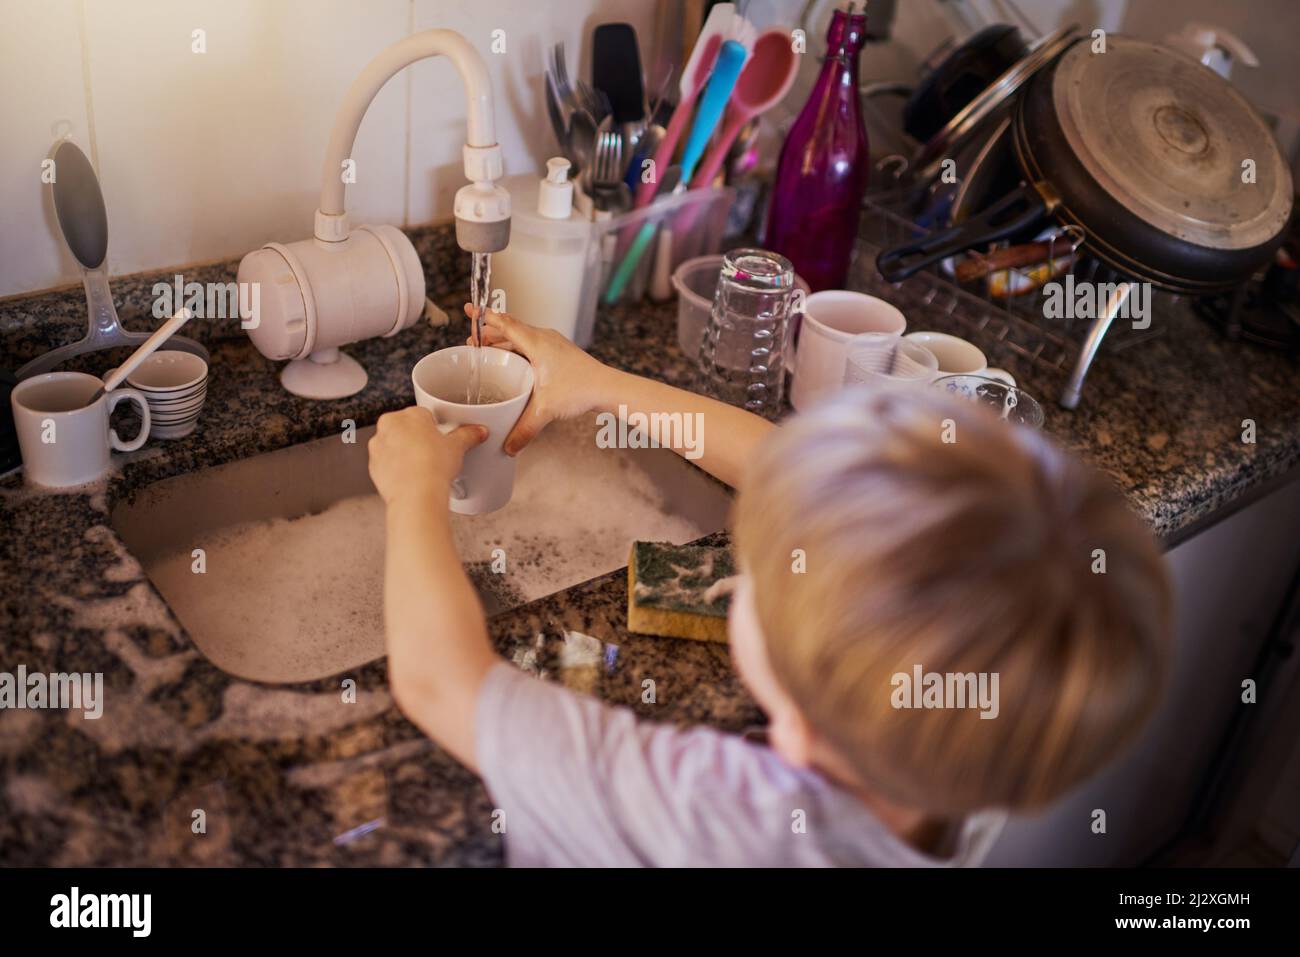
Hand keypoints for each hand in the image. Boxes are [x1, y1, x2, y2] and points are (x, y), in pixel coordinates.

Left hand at [368, 406, 485, 505]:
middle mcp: (388, 426)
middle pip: (406, 428)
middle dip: (418, 439)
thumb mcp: (457, 447)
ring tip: (423, 467)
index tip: (442, 439)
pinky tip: (411, 477)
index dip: (435, 428)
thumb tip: (477, 431)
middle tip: (434, 453)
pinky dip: (397, 468)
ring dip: (405, 453)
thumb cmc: (432, 467)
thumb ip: (468, 435)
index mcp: (408, 414)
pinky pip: (387, 463)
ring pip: (394, 445)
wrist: (416, 495)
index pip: (423, 415)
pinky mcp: (373, 467)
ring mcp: (378, 447)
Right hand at [464, 305, 616, 453]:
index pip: (505, 324)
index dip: (484, 317)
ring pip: (522, 337)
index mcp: (537, 343)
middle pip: (511, 329)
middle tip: (471, 338)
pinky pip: (532, 346)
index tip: (469, 309)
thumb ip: (524, 428)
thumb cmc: (582, 389)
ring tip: (486, 349)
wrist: (608, 388)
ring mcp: (553, 345)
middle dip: (489, 332)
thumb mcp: (547, 409)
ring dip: (503, 341)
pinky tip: (513, 363)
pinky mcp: (559, 353)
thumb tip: (508, 447)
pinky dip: (517, 349)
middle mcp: (544, 339)